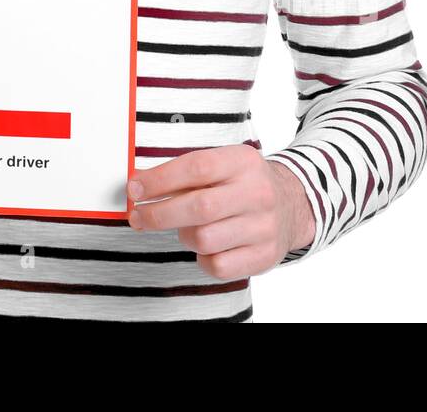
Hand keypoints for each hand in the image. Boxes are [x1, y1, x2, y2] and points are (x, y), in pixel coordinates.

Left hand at [125, 144, 315, 279]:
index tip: (134, 188)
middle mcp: (257, 193)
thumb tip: (139, 185)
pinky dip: (202, 258)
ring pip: (204, 239)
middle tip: (138, 216)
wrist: (291, 205)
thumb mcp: (223, 164)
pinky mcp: (264, 256)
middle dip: (159, 213)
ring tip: (185, 228)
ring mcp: (263, 226)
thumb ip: (185, 173)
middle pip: (198, 207)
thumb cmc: (242, 183)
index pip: (196, 167)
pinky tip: (206, 246)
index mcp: (243, 162)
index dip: (159, 179)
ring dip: (183, 235)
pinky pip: (217, 265)